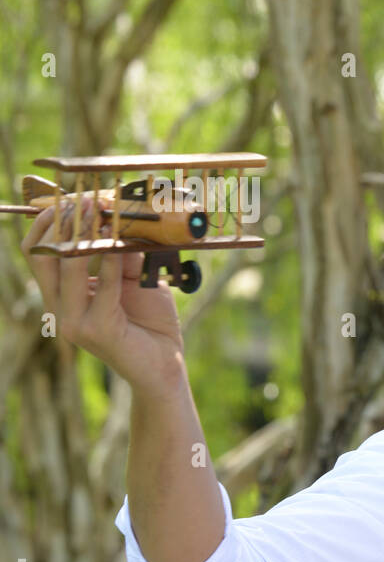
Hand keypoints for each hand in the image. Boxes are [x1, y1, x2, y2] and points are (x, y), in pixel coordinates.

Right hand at [20, 196, 186, 392]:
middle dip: (62, 224)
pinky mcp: (97, 331)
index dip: (49, 222)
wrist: (166, 365)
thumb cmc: (150, 321)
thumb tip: (116, 216)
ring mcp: (74, 322)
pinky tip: (118, 246)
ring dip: (83, 237)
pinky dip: (108, 264)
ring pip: (65, 270)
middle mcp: (60, 308)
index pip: (38, 252)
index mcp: (62, 295)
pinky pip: (101, 289)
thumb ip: (122, 252)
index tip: (70, 196)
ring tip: (100, 214)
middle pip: (42, 257)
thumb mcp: (134, 278)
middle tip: (84, 200)